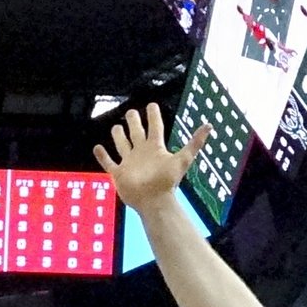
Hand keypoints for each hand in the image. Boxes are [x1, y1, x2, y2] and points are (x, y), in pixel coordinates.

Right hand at [92, 104, 206, 212]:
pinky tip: (97, 147)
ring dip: (119, 136)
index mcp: (155, 147)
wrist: (153, 201)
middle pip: (136, 132)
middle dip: (134, 122)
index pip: (155, 126)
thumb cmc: (167, 181)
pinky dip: (102, 155)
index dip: (153, 115)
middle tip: (131, 112)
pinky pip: (108, 162)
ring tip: (116, 127)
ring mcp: (129, 163)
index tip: (152, 105)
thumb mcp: (183, 159)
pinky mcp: (119, 174)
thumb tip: (209, 125)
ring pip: (122, 145)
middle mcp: (142, 152)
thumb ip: (195, 142)